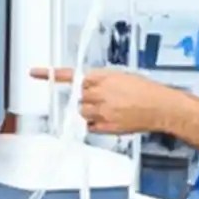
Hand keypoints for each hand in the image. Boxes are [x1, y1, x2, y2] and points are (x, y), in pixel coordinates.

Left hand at [31, 67, 177, 134]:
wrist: (162, 107)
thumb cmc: (146, 91)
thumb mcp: (121, 76)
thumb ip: (100, 80)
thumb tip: (88, 84)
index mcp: (102, 77)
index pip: (71, 75)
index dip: (51, 74)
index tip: (36, 73)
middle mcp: (98, 93)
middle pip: (77, 97)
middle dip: (87, 98)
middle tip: (103, 99)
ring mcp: (100, 111)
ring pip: (82, 112)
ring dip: (91, 111)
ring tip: (111, 109)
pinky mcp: (105, 126)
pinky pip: (90, 126)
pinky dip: (96, 123)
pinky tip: (111, 119)